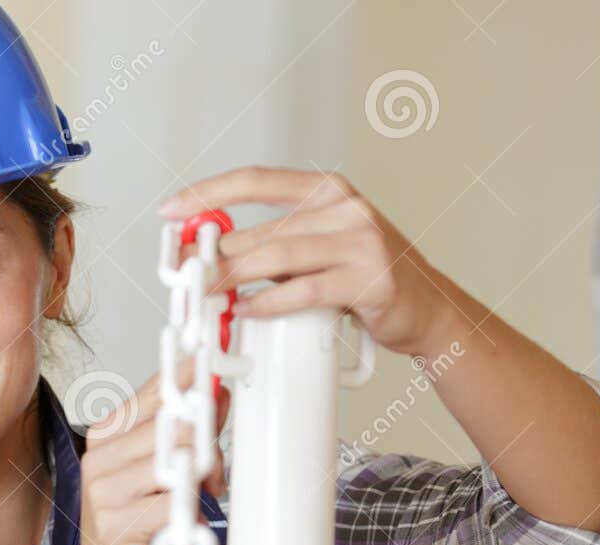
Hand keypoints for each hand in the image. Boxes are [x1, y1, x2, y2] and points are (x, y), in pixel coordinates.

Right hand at [70, 358, 230, 544]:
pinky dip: (191, 512)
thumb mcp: (155, 475)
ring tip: (202, 497)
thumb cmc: (134, 536)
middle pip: (174, 423)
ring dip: (205, 479)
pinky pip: (175, 501)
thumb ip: (180, 434)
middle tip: (214, 472)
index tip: (219, 367)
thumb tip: (215, 394)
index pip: (157, 392)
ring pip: (177, 458)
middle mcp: (99, 458)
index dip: (194, 379)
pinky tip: (183, 523)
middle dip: (208, 442)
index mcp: (105, 437)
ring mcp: (104, 491)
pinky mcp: (117, 524)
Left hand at [159, 165, 461, 357]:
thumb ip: (276, 244)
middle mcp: (345, 208)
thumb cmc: (366, 277)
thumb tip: (214, 255)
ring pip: (279, 257)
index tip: (172, 210)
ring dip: (234, 278)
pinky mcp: (370, 279)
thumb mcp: (320, 247)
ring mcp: (360, 241)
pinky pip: (306, 289)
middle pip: (262, 229)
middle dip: (215, 254)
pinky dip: (271, 302)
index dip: (209, 192)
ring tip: (205, 293)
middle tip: (183, 274)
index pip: (257, 180)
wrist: (427, 307)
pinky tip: (248, 309)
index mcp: (327, 191)